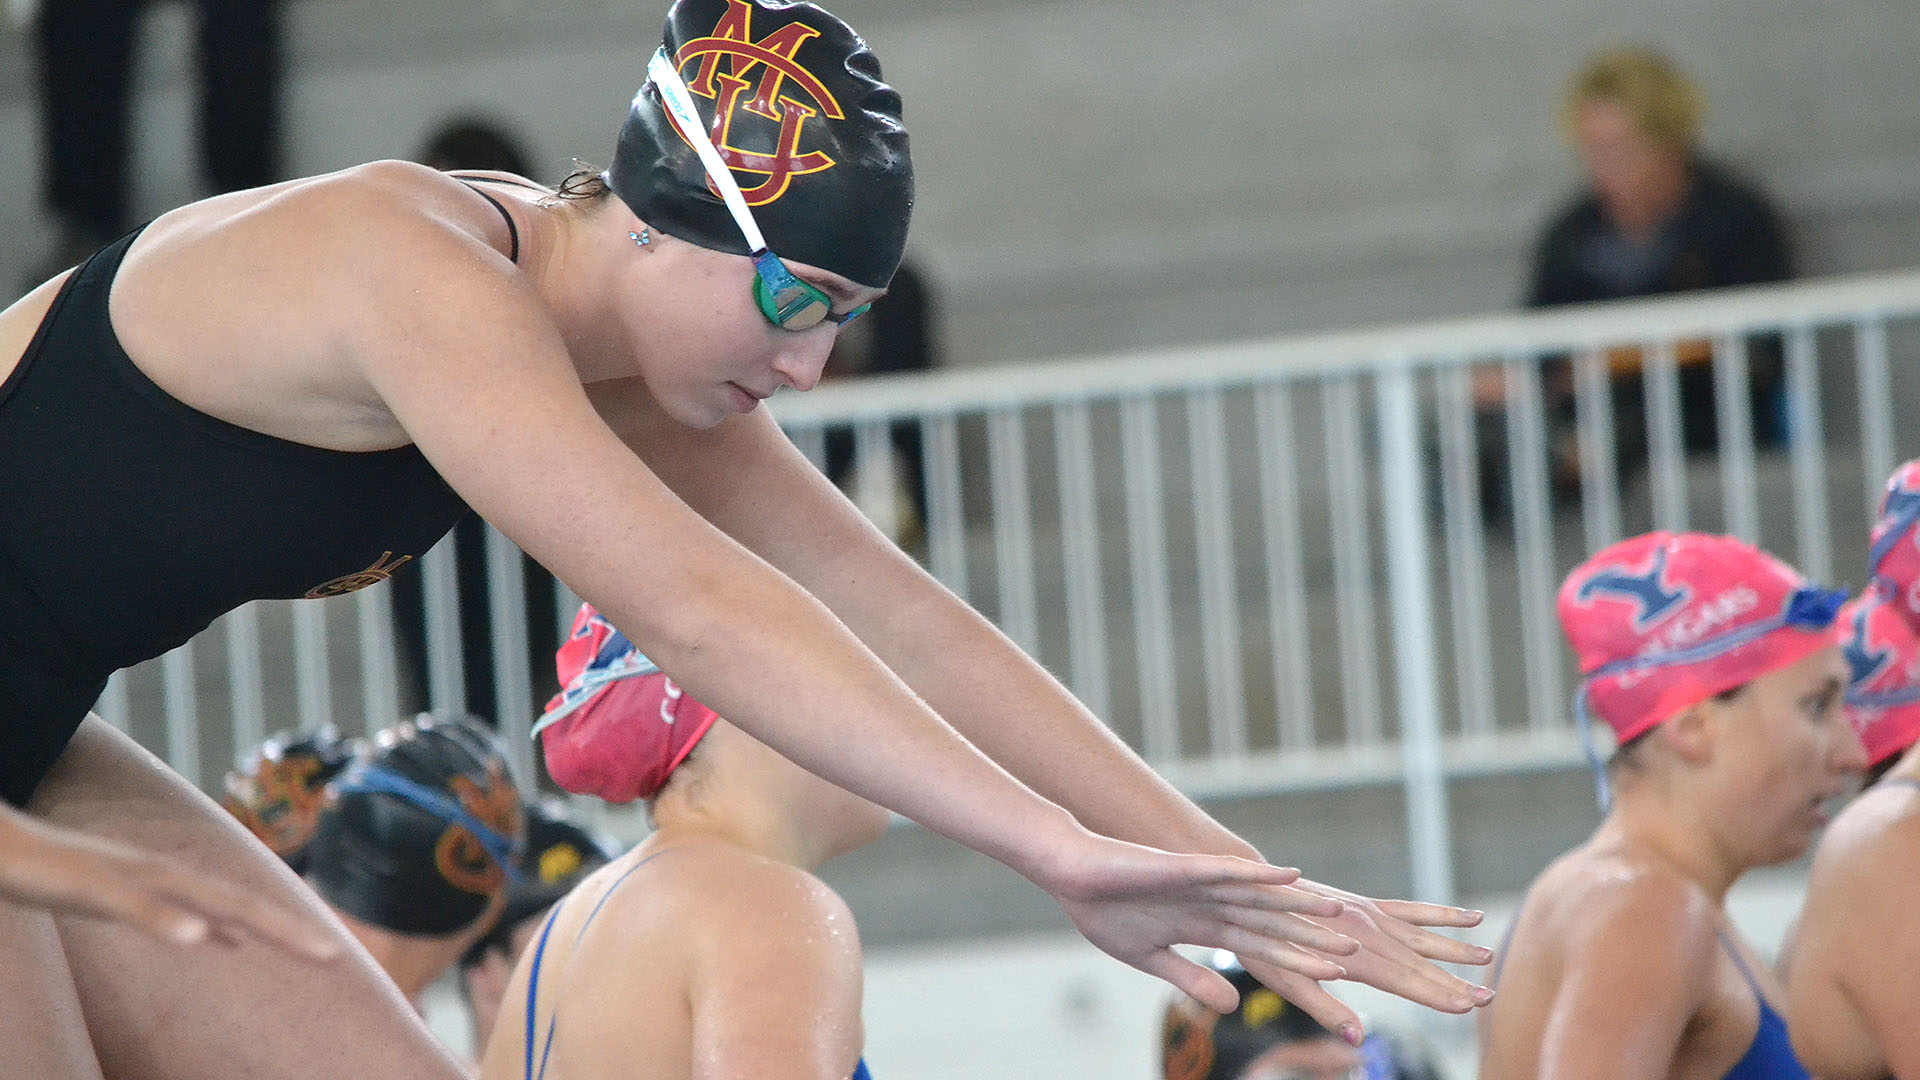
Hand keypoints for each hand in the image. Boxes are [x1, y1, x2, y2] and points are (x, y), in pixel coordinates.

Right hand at [0, 802, 339, 960]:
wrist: (7, 847)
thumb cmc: (73, 875)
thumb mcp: (138, 906)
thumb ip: (184, 918)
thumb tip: (231, 938)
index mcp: (178, 885)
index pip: (245, 910)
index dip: (288, 931)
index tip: (332, 955)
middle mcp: (165, 876)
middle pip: (238, 904)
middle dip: (287, 929)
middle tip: (334, 956)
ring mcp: (130, 877)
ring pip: (197, 900)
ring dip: (244, 921)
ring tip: (290, 944)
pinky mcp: (90, 884)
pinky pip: (133, 905)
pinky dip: (167, 920)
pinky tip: (196, 938)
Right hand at [1036, 830, 1365, 1014]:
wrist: (1070, 876)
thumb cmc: (1103, 913)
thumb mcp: (1151, 960)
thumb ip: (1192, 980)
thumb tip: (1231, 1006)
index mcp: (1203, 927)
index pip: (1260, 947)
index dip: (1296, 960)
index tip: (1335, 976)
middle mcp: (1211, 903)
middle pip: (1271, 923)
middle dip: (1311, 937)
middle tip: (1356, 949)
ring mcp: (1201, 884)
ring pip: (1261, 898)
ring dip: (1299, 905)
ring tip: (1339, 912)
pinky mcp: (1184, 869)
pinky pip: (1228, 872)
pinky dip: (1259, 875)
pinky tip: (1290, 876)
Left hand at [1238, 877, 1492, 1042]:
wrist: (1250, 888)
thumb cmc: (1260, 941)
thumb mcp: (1282, 979)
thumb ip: (1322, 1007)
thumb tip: (1356, 1039)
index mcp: (1348, 951)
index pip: (1400, 980)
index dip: (1434, 995)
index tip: (1466, 1006)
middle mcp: (1365, 928)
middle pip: (1418, 962)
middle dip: (1454, 982)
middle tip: (1489, 998)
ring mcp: (1369, 912)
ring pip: (1423, 936)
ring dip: (1457, 950)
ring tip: (1489, 958)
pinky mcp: (1367, 904)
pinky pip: (1412, 911)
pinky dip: (1442, 915)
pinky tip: (1472, 917)